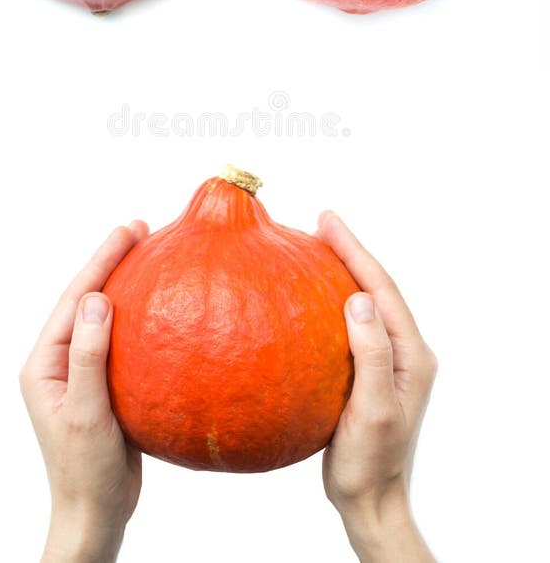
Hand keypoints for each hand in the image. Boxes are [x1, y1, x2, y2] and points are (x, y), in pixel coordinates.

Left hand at [19, 222, 147, 562]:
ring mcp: (82, 370)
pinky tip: (163, 305)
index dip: (100, 262)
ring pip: (105, 316)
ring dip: (126, 283)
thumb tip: (96, 299)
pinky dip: (141, 315)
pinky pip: (122, 338)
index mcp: (44, 363)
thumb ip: (89, 356)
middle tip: (141, 228)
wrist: (95, 511)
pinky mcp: (105, 382)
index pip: (75, 300)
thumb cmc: (85, 470)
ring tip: (150, 253)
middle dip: (111, 262)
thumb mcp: (86, 413)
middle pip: (87, 299)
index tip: (127, 230)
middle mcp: (60, 360)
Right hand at [318, 212, 437, 562]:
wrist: (371, 499)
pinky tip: (307, 295)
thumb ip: (371, 353)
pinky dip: (330, 300)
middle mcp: (404, 350)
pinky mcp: (367, 370)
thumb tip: (360, 298)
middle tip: (321, 222)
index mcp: (411, 353)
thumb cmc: (371, 460)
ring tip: (315, 246)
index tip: (328, 221)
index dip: (356, 251)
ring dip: (342, 272)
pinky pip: (350, 324)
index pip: (383, 289)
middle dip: (350, 252)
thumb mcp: (372, 409)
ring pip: (365, 303)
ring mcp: (386, 360)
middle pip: (377, 288)